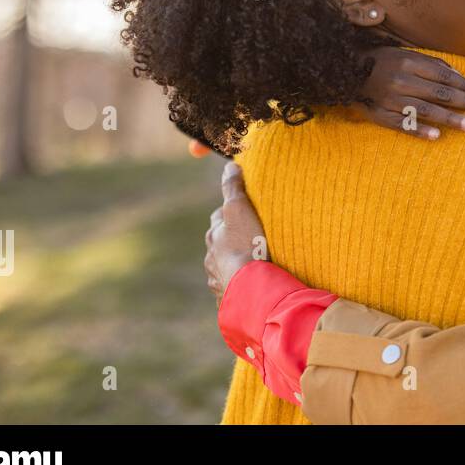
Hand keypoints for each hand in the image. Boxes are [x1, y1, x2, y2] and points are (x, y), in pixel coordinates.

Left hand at [205, 163, 268, 300]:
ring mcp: (219, 280)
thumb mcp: (239, 209)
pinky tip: (251, 285)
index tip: (243, 210)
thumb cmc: (246, 245)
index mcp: (214, 236)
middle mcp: (211, 258)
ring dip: (235, 264)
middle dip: (231, 239)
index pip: (219, 217)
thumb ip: (233, 188)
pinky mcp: (229, 299)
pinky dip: (240, 284)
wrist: (249, 287)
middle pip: (220, 243)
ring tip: (253, 263)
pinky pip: (233, 288)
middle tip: (250, 237)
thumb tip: (229, 166)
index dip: (231, 211)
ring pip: (225, 266)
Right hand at [352, 46, 464, 139]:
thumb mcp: (406, 55)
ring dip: (450, 119)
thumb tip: (461, 78)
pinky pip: (401, 125)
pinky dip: (419, 131)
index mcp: (409, 62)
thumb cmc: (383, 62)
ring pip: (424, 110)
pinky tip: (436, 137)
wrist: (343, 71)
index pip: (444, 76)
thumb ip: (432, 65)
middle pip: (439, 93)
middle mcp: (400, 80)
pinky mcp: (379, 115)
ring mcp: (389, 99)